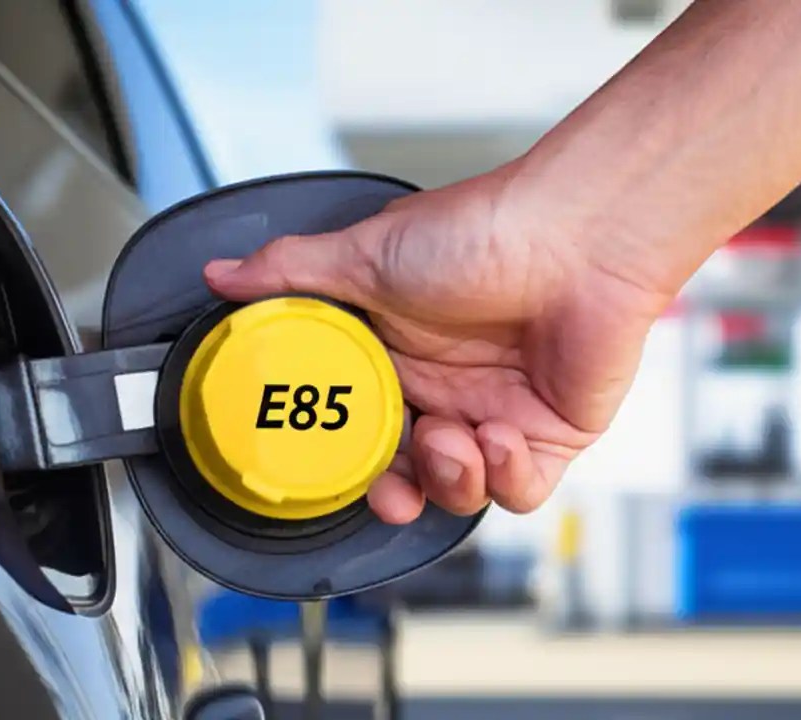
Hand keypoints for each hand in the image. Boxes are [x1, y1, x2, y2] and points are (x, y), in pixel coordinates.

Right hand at [205, 167, 670, 522]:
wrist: (578, 236)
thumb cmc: (485, 231)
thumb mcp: (369, 253)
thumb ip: (291, 273)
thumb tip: (222, 276)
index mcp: (398, 353)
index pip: (356, 429)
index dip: (342, 461)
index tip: (329, 471)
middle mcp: (446, 387)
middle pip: (405, 472)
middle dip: (394, 490)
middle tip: (392, 485)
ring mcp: (498, 413)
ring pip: (460, 489)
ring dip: (449, 477)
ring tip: (453, 436)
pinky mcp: (550, 433)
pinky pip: (520, 489)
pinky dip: (505, 477)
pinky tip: (501, 436)